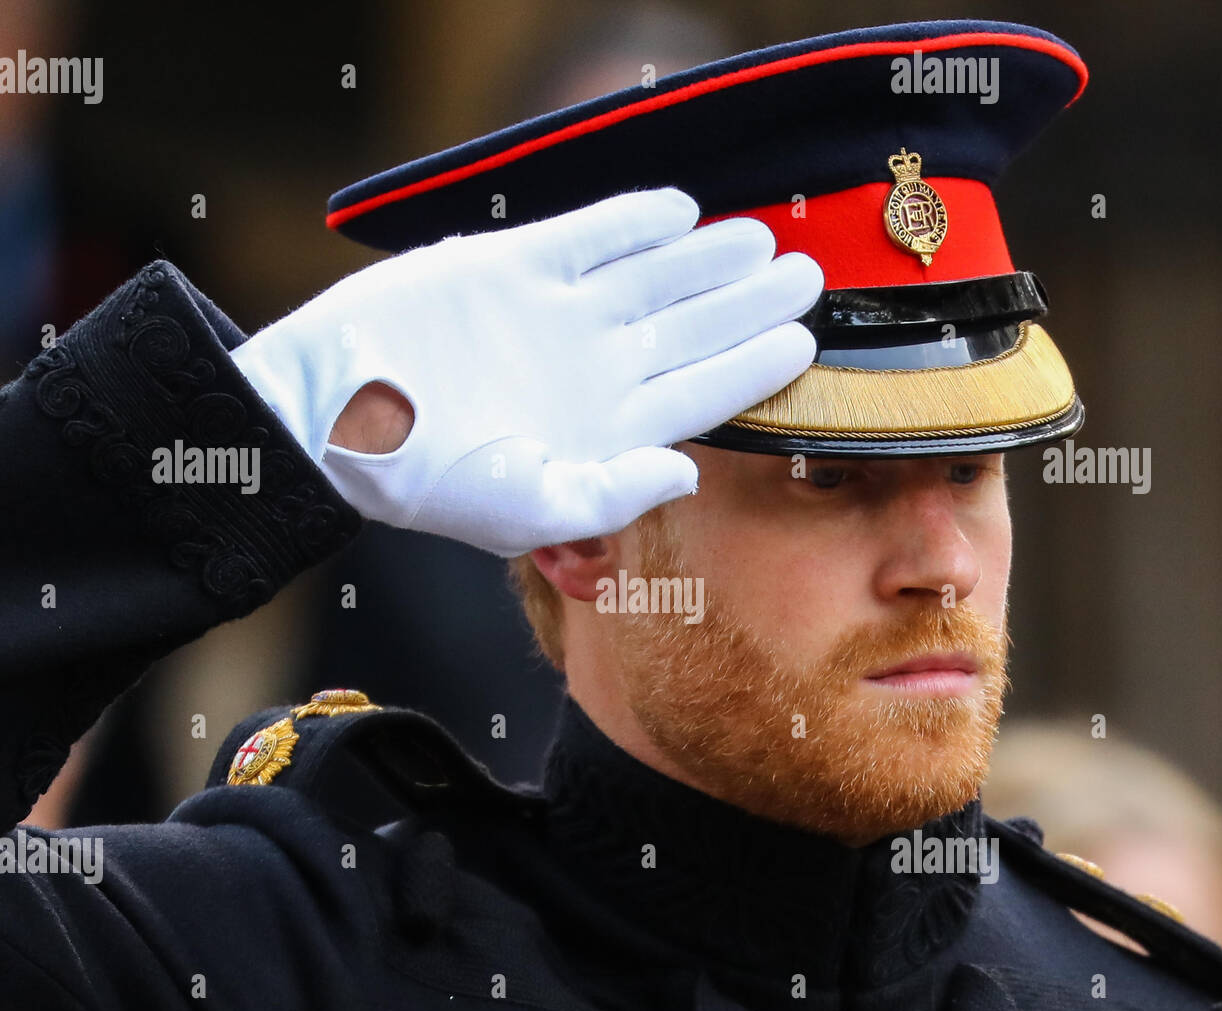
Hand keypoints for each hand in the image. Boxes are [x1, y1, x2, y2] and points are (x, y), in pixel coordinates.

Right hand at [231, 188, 821, 555]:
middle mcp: (591, 370)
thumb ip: (615, 495)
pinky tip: (680, 212)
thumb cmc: (428, 479)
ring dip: (706, 257)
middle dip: (748, 301)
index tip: (803, 339)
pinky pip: (588, 236)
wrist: (335, 412)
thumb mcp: (530, 508)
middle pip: (690, 329)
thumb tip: (688, 472)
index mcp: (605, 428)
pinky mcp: (514, 267)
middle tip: (807, 273)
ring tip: (761, 237)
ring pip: (652, 279)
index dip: (753, 364)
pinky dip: (632, 221)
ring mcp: (556, 316)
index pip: (699, 393)